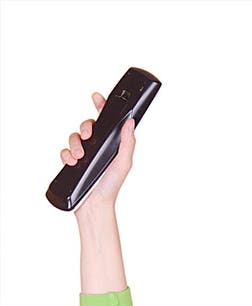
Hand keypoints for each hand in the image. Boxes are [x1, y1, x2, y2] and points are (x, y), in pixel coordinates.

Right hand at [60, 92, 136, 218]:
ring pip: (74, 137)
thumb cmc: (112, 187)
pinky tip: (72, 162)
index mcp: (110, 145)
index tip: (97, 97)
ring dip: (75, 144)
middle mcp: (97, 148)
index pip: (106, 121)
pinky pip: (64, 151)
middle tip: (88, 136)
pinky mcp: (72, 164)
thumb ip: (128, 142)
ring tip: (79, 157)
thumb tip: (130, 122)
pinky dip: (67, 155)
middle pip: (87, 125)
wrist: (95, 206)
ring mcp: (84, 155)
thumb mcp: (124, 163)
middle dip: (85, 126)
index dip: (101, 106)